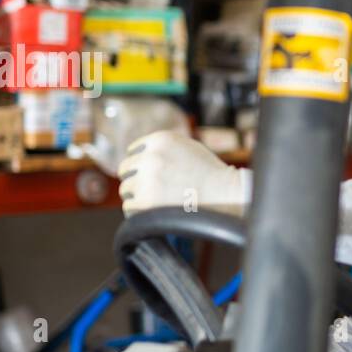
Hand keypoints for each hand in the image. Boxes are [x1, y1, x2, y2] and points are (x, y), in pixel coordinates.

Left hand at [117, 130, 249, 216]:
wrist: (226, 194)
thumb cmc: (210, 173)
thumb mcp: (186, 146)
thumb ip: (160, 148)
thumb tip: (132, 157)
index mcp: (159, 140)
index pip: (132, 151)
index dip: (142, 165)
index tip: (154, 175)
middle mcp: (151, 157)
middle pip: (125, 169)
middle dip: (137, 179)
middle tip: (153, 190)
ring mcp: (148, 179)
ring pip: (125, 190)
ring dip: (137, 196)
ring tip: (156, 201)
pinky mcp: (147, 201)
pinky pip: (129, 207)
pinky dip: (138, 212)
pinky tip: (154, 211)